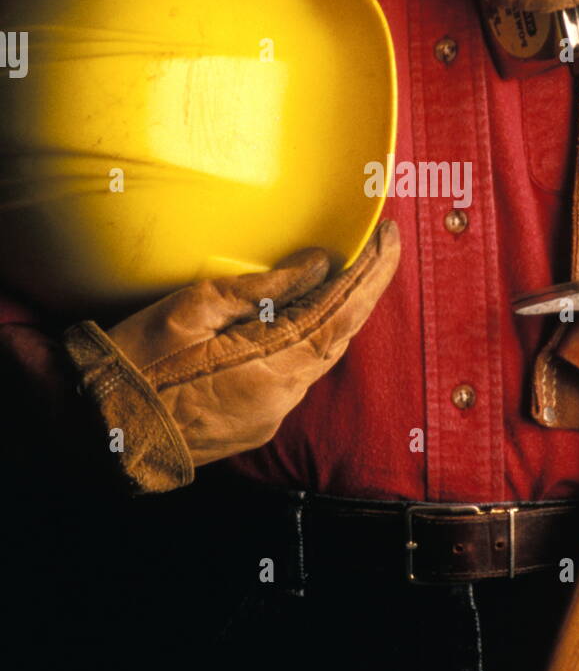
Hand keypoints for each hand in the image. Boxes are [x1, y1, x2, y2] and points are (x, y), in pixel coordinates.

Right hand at [63, 220, 399, 489]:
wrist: (98, 433)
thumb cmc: (135, 366)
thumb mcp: (191, 310)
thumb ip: (262, 289)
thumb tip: (319, 264)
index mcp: (271, 366)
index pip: (342, 313)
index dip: (371, 274)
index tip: (389, 237)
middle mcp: (282, 396)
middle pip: (341, 333)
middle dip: (365, 287)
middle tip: (383, 243)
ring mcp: (269, 414)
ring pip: (321, 354)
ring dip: (340, 312)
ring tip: (355, 270)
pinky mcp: (254, 423)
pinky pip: (298, 373)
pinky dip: (313, 338)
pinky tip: (312, 314)